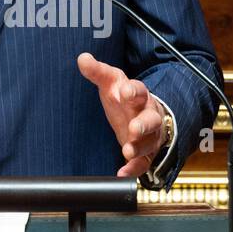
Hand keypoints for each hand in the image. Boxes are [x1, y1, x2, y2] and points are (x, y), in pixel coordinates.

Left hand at [76, 52, 164, 178]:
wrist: (145, 116)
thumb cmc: (126, 99)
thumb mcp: (112, 82)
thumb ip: (97, 72)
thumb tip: (82, 58)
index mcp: (139, 96)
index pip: (139, 90)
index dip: (133, 91)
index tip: (124, 92)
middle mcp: (148, 116)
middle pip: (150, 119)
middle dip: (143, 124)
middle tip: (134, 129)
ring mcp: (149, 136)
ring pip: (149, 142)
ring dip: (139, 147)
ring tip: (127, 152)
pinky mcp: (146, 154)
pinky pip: (143, 163)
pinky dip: (134, 169)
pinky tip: (122, 173)